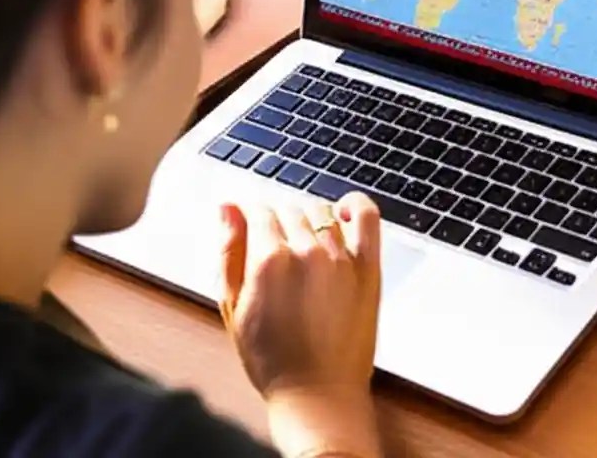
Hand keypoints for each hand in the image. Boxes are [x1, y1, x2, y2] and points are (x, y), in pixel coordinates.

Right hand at [218, 193, 381, 397]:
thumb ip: (228, 252)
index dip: (253, 219)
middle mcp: (307, 251)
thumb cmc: (272, 359)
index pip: (260, 212)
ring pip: (320, 212)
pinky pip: (367, 216)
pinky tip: (344, 211)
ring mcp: (342, 257)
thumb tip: (228, 209)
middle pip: (289, 210)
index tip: (254, 229)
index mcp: (269, 259)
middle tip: (276, 252)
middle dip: (278, 224)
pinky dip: (355, 204)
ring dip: (309, 221)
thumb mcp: (233, 306)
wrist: (317, 392)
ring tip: (303, 247)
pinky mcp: (368, 267)